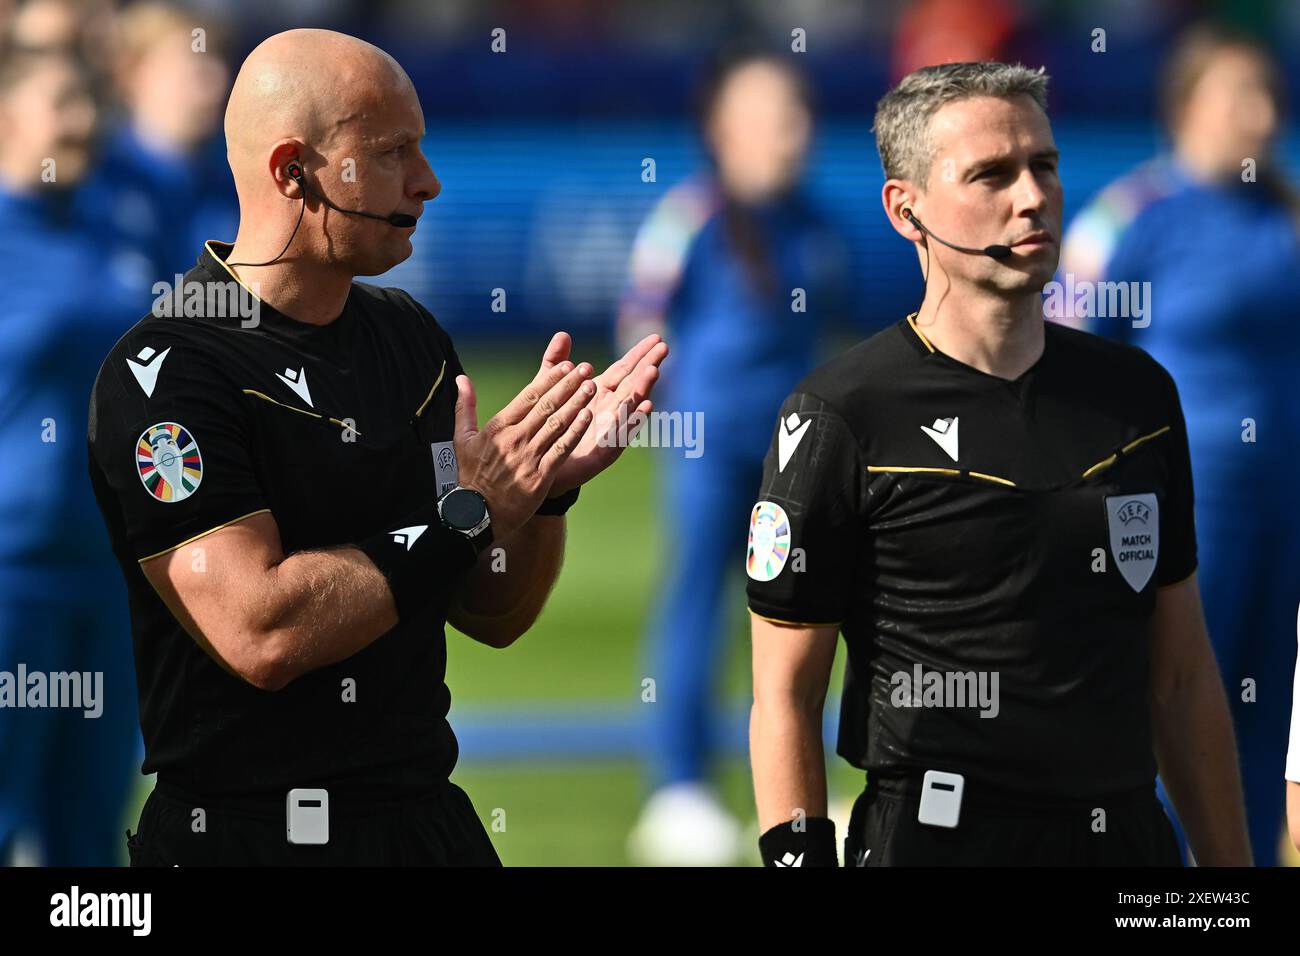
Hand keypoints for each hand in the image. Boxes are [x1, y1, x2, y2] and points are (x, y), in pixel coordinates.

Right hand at [452, 354, 596, 538]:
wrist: (476, 513)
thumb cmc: (471, 475)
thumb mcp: (462, 438)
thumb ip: (465, 406)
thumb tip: (461, 378)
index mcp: (499, 427)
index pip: (529, 396)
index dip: (549, 379)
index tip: (566, 365)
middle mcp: (515, 438)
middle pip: (546, 406)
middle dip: (568, 385)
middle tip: (585, 369)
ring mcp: (528, 457)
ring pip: (556, 424)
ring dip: (576, 404)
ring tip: (591, 387)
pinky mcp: (540, 475)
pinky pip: (561, 449)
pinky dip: (575, 432)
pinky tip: (587, 418)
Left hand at [541, 332, 667, 496]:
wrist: (538, 465)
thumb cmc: (549, 426)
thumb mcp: (547, 388)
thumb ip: (555, 363)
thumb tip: (563, 334)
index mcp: (599, 393)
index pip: (624, 369)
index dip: (639, 354)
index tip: (656, 337)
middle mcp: (610, 410)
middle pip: (632, 384)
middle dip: (647, 365)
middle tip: (664, 347)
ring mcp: (610, 430)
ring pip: (629, 407)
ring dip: (642, 389)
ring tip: (653, 371)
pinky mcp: (604, 452)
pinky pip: (621, 436)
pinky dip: (633, 421)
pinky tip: (644, 409)